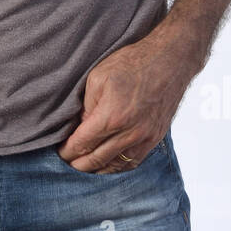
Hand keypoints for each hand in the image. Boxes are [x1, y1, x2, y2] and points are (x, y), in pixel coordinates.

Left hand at [57, 30, 194, 172]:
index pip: (82, 144)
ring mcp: (145, 138)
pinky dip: (117, 167)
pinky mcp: (155, 138)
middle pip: (96, 160)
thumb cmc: (133, 63)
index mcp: (111, 116)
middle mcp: (129, 133)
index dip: (68, 151)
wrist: (170, 60)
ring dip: (97, 170)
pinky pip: (134, 162)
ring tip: (83, 167)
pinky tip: (108, 165)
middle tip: (66, 163)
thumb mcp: (98, 77)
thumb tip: (80, 126)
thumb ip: (86, 106)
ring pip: (115, 166)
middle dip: (78, 164)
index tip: (60, 152)